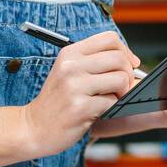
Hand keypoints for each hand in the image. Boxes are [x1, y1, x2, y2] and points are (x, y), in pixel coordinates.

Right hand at [20, 30, 140, 157]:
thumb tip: (132, 60)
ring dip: (121, 92)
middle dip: (128, 74)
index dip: (125, 51)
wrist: (33, 127)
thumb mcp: (69, 72)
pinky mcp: (80, 107)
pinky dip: (111, 108)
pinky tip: (98, 111)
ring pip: (120, 79)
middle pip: (118, 58)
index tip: (128, 65)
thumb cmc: (58, 100)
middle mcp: (71, 66)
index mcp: (70, 53)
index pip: (109, 39)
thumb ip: (96, 62)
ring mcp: (74, 86)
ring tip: (110, 99)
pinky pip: (112, 102)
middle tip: (121, 86)